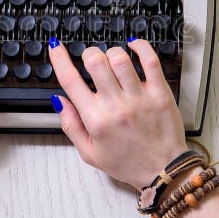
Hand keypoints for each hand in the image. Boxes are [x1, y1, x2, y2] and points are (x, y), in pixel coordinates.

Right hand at [48, 38, 187, 188]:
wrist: (162, 171)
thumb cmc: (127, 162)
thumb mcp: (89, 153)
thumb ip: (71, 125)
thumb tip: (59, 100)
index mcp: (96, 119)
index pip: (70, 81)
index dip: (59, 59)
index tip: (56, 47)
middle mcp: (116, 106)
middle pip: (95, 61)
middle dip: (89, 54)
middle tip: (91, 59)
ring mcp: (139, 98)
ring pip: (120, 58)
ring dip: (112, 53)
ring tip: (113, 61)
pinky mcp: (160, 93)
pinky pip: (150, 61)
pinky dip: (140, 47)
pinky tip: (134, 46)